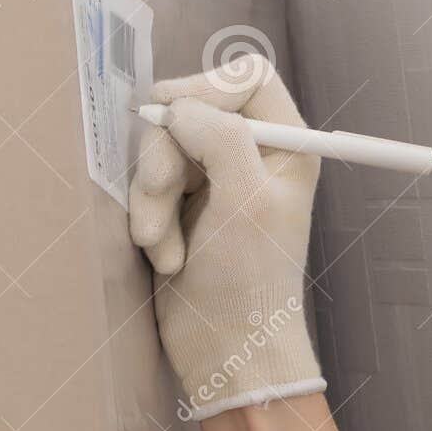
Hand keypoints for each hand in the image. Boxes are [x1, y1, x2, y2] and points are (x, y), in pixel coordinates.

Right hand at [128, 54, 324, 419]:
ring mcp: (212, 184)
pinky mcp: (180, 211)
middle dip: (163, 162)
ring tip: (163, 247)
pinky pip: (146, 190)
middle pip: (188, 116)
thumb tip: (176, 108)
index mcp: (285, 145)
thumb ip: (219, 137)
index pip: (242, 80)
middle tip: (160, 207)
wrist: (225, 350)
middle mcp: (249, 156)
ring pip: (159, 154)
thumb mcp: (246, 200)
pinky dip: (148, 221)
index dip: (201, 90)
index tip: (167, 116)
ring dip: (150, 201)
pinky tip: (165, 255)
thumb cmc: (248, 281)